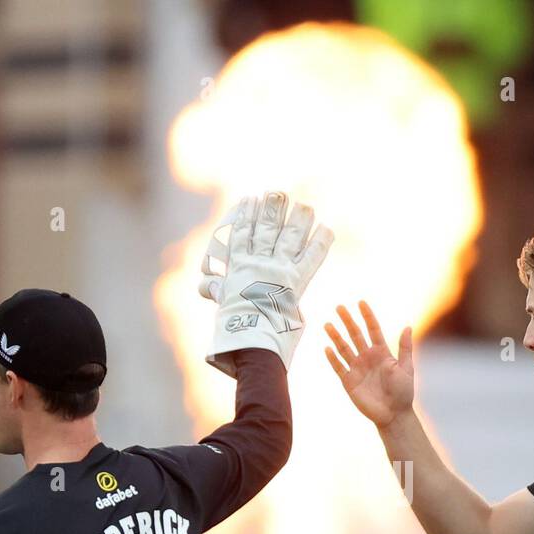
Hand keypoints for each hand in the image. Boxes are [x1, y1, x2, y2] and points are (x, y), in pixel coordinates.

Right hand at [199, 191, 332, 376]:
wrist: (250, 341)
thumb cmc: (231, 328)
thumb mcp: (220, 305)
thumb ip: (215, 289)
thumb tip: (206, 282)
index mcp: (238, 268)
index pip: (242, 235)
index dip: (246, 216)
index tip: (249, 199)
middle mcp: (259, 264)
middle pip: (267, 230)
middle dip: (272, 210)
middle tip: (277, 193)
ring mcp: (279, 270)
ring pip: (290, 237)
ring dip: (298, 220)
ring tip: (305, 205)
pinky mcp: (297, 281)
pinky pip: (312, 257)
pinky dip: (320, 242)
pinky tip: (327, 228)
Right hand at [324, 301, 414, 427]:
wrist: (393, 414)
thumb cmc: (403, 392)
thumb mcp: (406, 368)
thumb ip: (405, 348)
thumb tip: (408, 326)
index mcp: (382, 353)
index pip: (373, 330)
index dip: (367, 316)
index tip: (361, 303)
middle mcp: (368, 358)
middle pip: (355, 335)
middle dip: (348, 321)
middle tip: (339, 307)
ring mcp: (357, 369)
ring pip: (344, 349)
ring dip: (336, 337)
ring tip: (328, 324)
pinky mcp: (349, 382)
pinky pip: (338, 367)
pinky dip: (333, 359)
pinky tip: (327, 348)